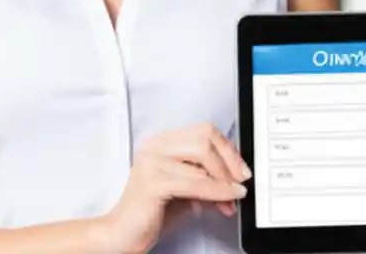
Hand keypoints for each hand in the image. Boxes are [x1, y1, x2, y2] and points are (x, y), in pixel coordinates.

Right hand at [98, 123, 250, 253]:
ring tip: (233, 198)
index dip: (227, 149)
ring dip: (225, 182)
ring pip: (203, 159)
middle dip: (229, 161)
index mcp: (161, 142)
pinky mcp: (153, 182)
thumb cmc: (152, 213)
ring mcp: (152, 161)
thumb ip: (207, 179)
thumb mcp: (187, 191)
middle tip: (242, 180)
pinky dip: (218, 192)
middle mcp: (154, 146)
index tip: (240, 168)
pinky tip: (227, 200)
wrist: (124, 234)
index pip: (203, 131)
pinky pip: (197, 183)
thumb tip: (236, 178)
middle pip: (204, 138)